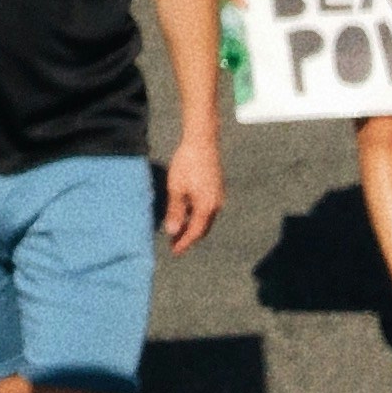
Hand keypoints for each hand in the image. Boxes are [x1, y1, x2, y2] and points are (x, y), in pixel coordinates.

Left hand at [161, 135, 223, 250]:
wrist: (202, 141)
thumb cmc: (187, 163)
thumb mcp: (176, 189)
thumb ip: (175, 211)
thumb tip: (172, 231)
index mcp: (206, 206)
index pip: (195, 232)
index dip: (184, 243)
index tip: (174, 251)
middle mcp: (216, 204)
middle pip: (203, 228)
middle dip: (189, 237)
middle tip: (175, 243)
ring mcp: (218, 196)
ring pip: (206, 218)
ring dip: (193, 226)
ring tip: (178, 229)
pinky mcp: (217, 188)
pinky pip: (208, 208)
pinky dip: (197, 215)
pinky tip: (186, 212)